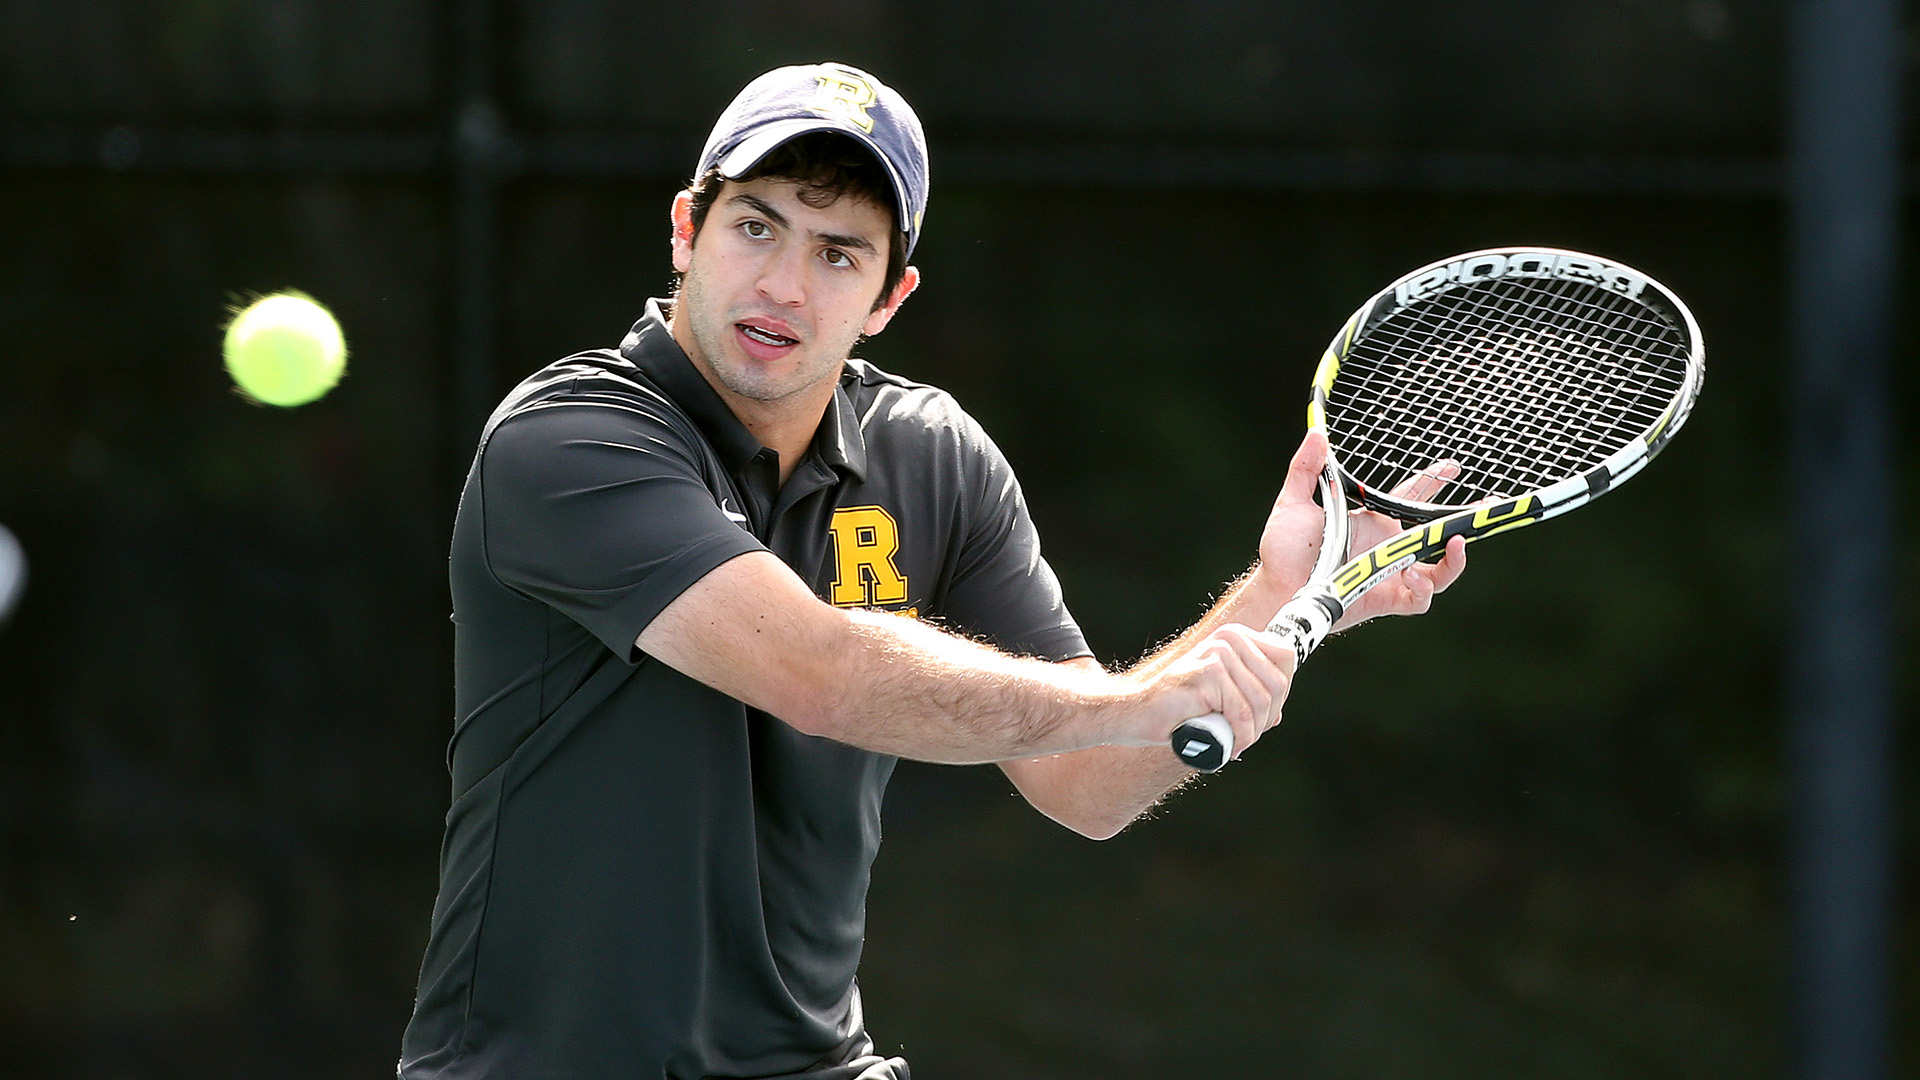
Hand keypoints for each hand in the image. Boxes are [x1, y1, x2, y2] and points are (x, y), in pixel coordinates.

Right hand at [1144, 623, 1297, 760]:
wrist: (1136, 715)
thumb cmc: (1178, 710)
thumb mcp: (1219, 698)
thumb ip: (1246, 698)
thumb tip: (1278, 713)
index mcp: (1235, 636)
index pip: (1285, 657)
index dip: (1279, 694)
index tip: (1260, 717)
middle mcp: (1229, 638)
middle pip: (1277, 683)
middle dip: (1266, 718)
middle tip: (1245, 736)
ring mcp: (1218, 653)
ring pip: (1261, 702)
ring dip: (1252, 733)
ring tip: (1234, 743)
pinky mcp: (1208, 674)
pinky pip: (1241, 714)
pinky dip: (1239, 738)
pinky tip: (1228, 746)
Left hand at [1252, 432, 1467, 629]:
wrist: (1276, 587)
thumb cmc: (1284, 551)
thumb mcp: (1294, 502)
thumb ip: (1306, 468)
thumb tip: (1316, 433)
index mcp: (1373, 522)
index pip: (1411, 499)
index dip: (1433, 482)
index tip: (1453, 466)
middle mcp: (1387, 548)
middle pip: (1438, 534)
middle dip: (1468, 522)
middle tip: (1490, 508)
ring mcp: (1390, 574)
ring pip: (1440, 572)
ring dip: (1454, 560)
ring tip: (1457, 544)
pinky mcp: (1386, 599)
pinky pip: (1420, 599)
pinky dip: (1423, 587)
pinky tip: (1412, 574)